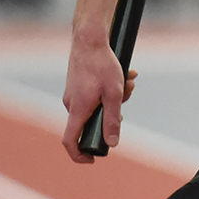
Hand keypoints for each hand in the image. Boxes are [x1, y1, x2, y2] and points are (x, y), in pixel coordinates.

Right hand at [61, 43, 127, 162]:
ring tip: (128, 80)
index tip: (92, 159)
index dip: (79, 155)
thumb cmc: (102, 65)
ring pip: (96, 106)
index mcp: (77, 110)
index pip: (70, 141)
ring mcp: (73, 95)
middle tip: (125, 98)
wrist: (90, 39)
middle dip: (112, 114)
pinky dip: (108, 89)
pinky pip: (94, 95)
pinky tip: (123, 74)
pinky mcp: (76, 86)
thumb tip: (112, 144)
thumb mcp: (114, 94)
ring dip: (115, 97)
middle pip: (91, 122)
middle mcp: (71, 104)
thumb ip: (113, 120)